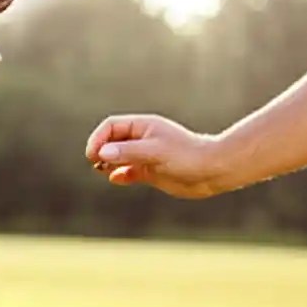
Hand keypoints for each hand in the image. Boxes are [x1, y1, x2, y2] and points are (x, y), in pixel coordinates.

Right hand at [84, 115, 231, 198]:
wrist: (213, 171)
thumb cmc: (186, 155)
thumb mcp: (155, 151)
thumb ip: (128, 152)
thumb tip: (101, 154)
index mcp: (143, 126)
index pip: (111, 127)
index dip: (98, 139)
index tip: (93, 155)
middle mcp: (143, 139)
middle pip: (112, 141)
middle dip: (100, 151)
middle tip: (96, 164)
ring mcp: (147, 155)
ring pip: (118, 157)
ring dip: (108, 164)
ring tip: (102, 171)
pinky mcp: (152, 172)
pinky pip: (129, 172)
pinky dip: (120, 175)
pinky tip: (116, 179)